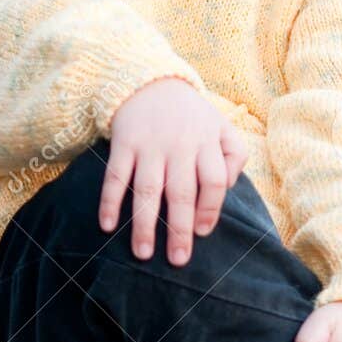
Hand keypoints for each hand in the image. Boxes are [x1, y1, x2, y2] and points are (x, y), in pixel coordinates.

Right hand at [100, 77, 249, 266]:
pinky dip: (110, 201)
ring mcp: (149, 145)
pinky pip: (115, 176)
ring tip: (143, 254)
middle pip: (181, 193)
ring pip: (147, 190)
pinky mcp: (123, 143)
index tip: (201, 233)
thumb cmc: (191, 115)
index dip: (210, 210)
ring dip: (144, 224)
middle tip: (178, 260)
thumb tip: (228, 186)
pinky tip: (107, 226)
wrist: (150, 81)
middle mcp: (178, 145)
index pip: (213, 182)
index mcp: (206, 142)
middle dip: (179, 230)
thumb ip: (235, 154)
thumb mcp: (221, 126)